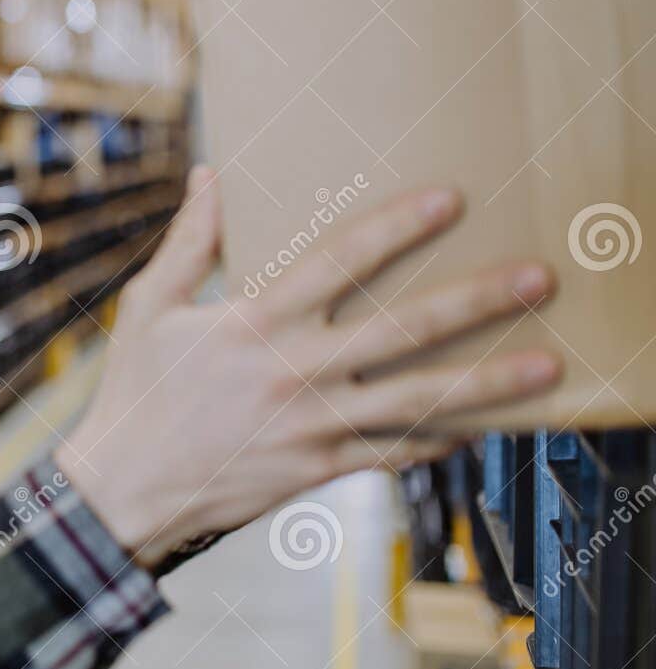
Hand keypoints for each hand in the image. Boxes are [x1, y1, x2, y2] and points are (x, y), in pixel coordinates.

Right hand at [55, 165, 560, 570]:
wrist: (122, 493)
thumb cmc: (133, 395)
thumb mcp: (148, 308)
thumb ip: (188, 242)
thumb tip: (208, 175)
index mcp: (255, 322)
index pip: (340, 262)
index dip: (398, 227)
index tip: (451, 200)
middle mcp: (294, 371)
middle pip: (403, 331)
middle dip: (476, 302)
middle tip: (538, 277)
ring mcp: (312, 425)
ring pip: (416, 401)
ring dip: (487, 383)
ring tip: (546, 366)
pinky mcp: (316, 469)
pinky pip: (391, 455)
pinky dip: (438, 443)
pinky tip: (481, 428)